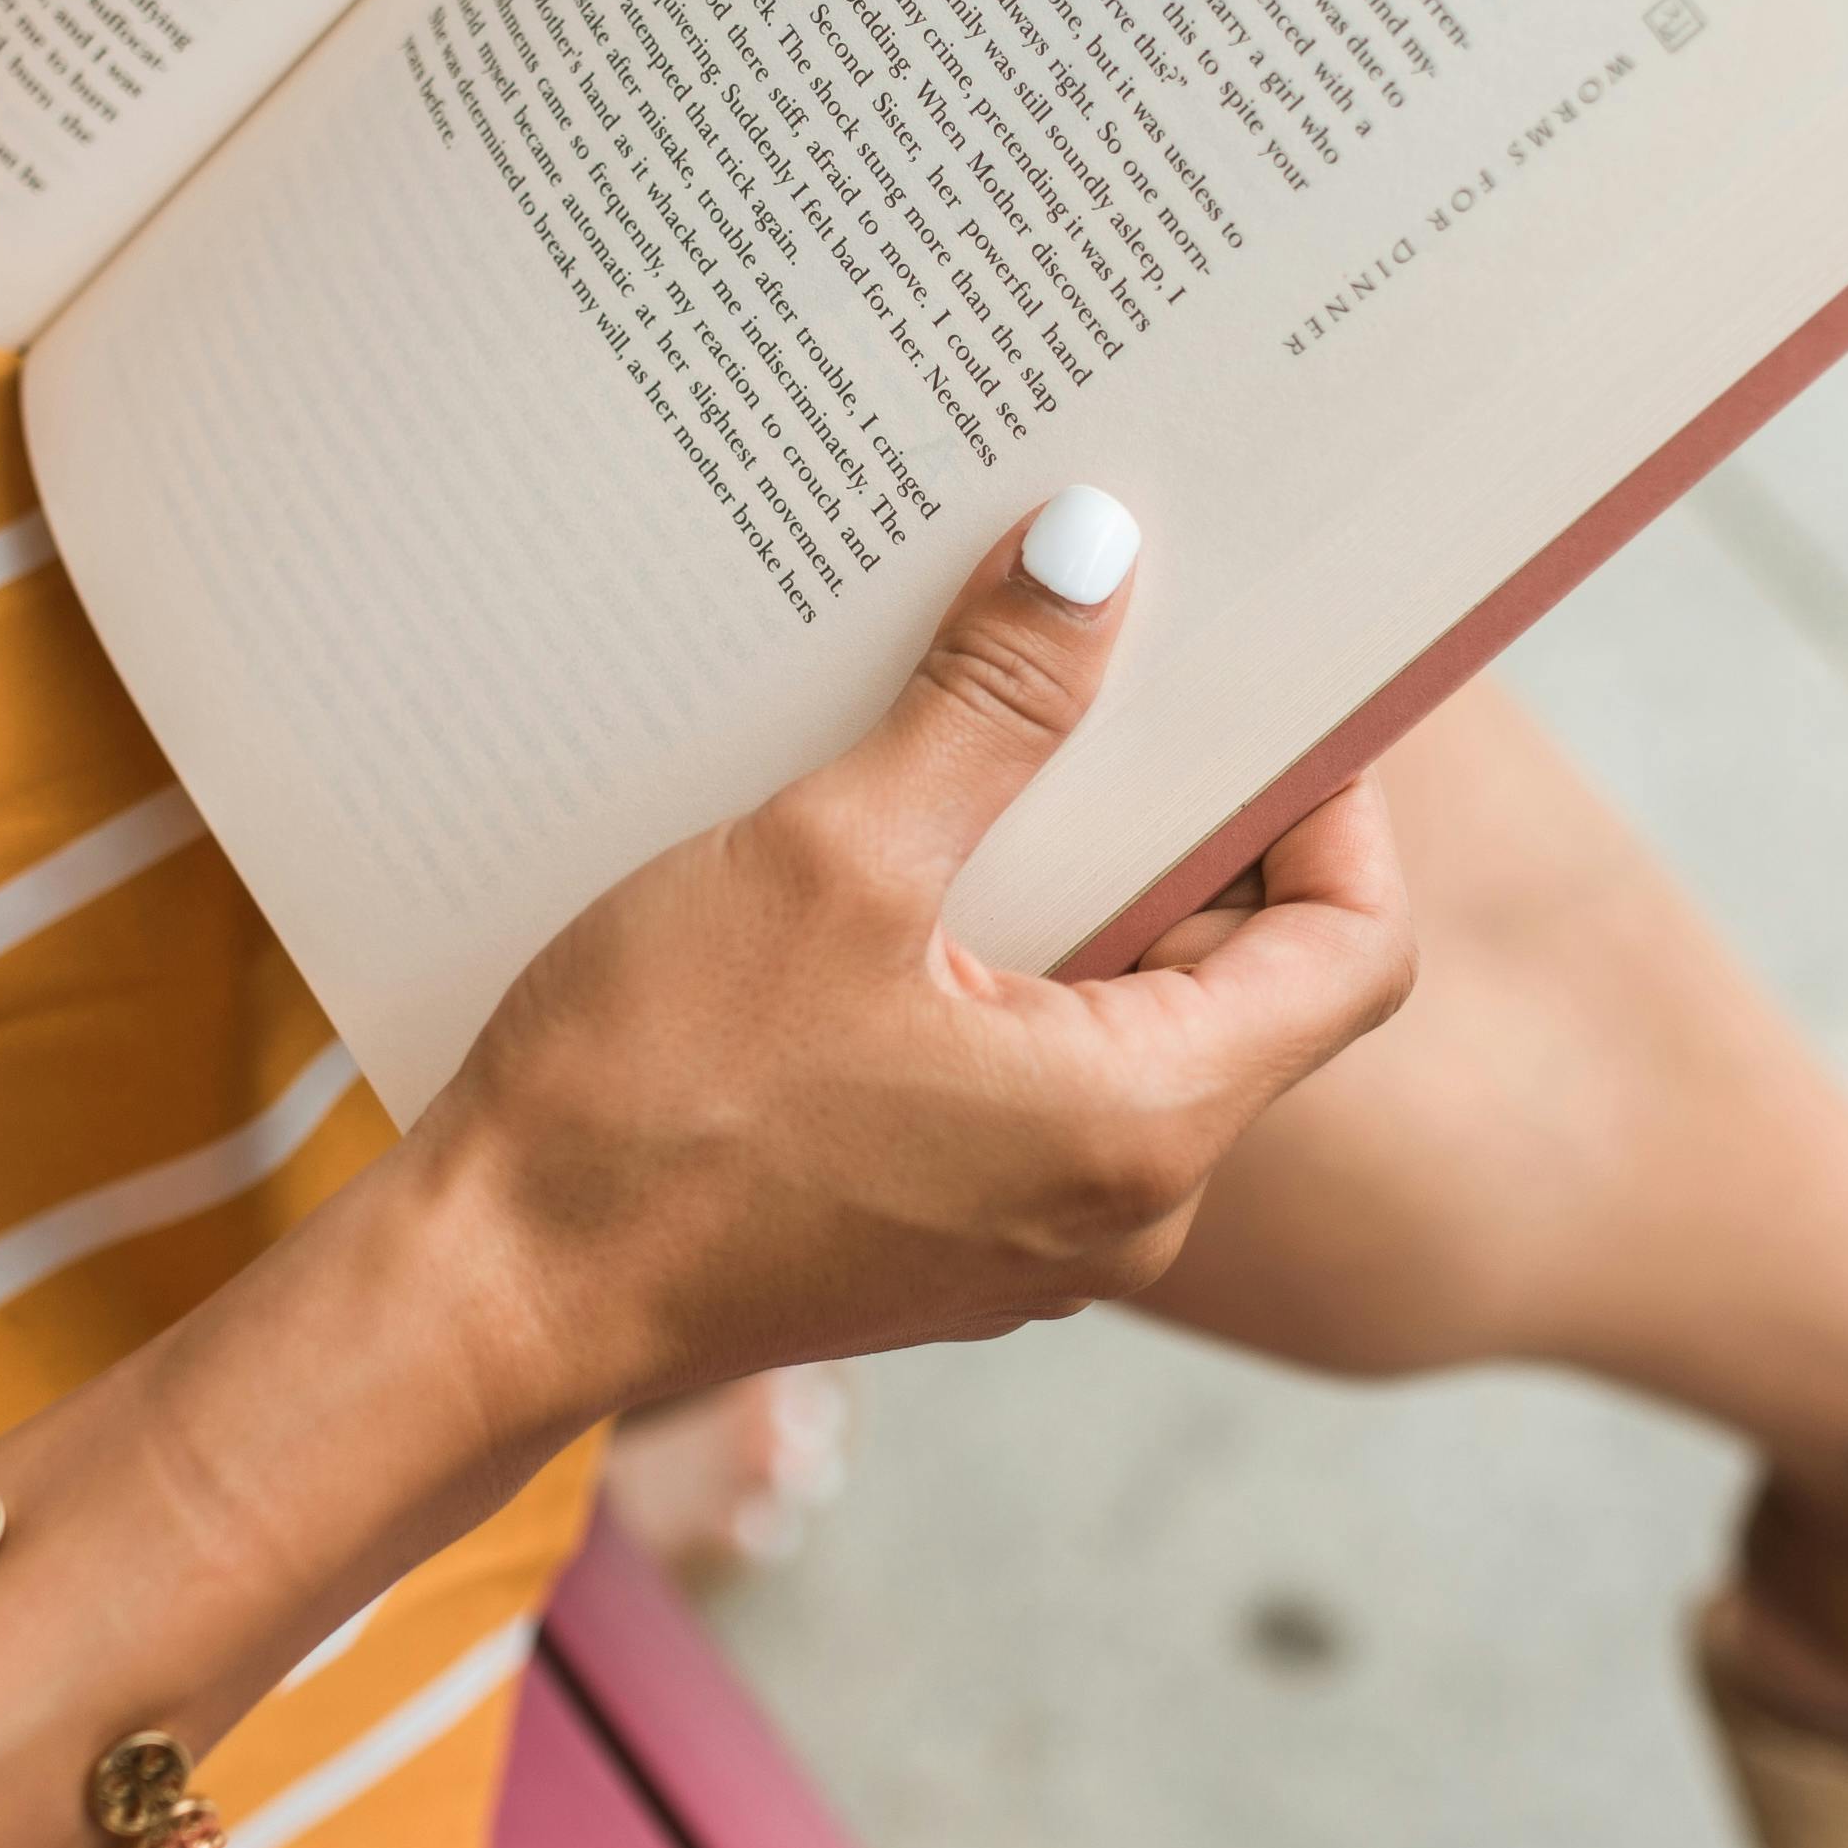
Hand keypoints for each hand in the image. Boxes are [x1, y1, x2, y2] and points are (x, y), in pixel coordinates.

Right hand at [404, 494, 1419, 1428]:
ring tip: (999, 753)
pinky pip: (1035, 1079)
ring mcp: (1035, 1237)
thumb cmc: (655, 1101)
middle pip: (1250, 984)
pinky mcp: (945, 1236)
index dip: (1339, 809)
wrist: (493, 1295)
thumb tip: (1095, 553)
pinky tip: (910, 873)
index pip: (1354, 951)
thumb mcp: (832, 861)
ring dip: (1091, 891)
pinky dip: (1010, 967)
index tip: (1259, 698)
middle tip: (1116, 682)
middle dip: (1197, 828)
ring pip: (1132, 1027)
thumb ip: (990, 708)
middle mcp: (1124, 1208)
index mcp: (1143, 1126)